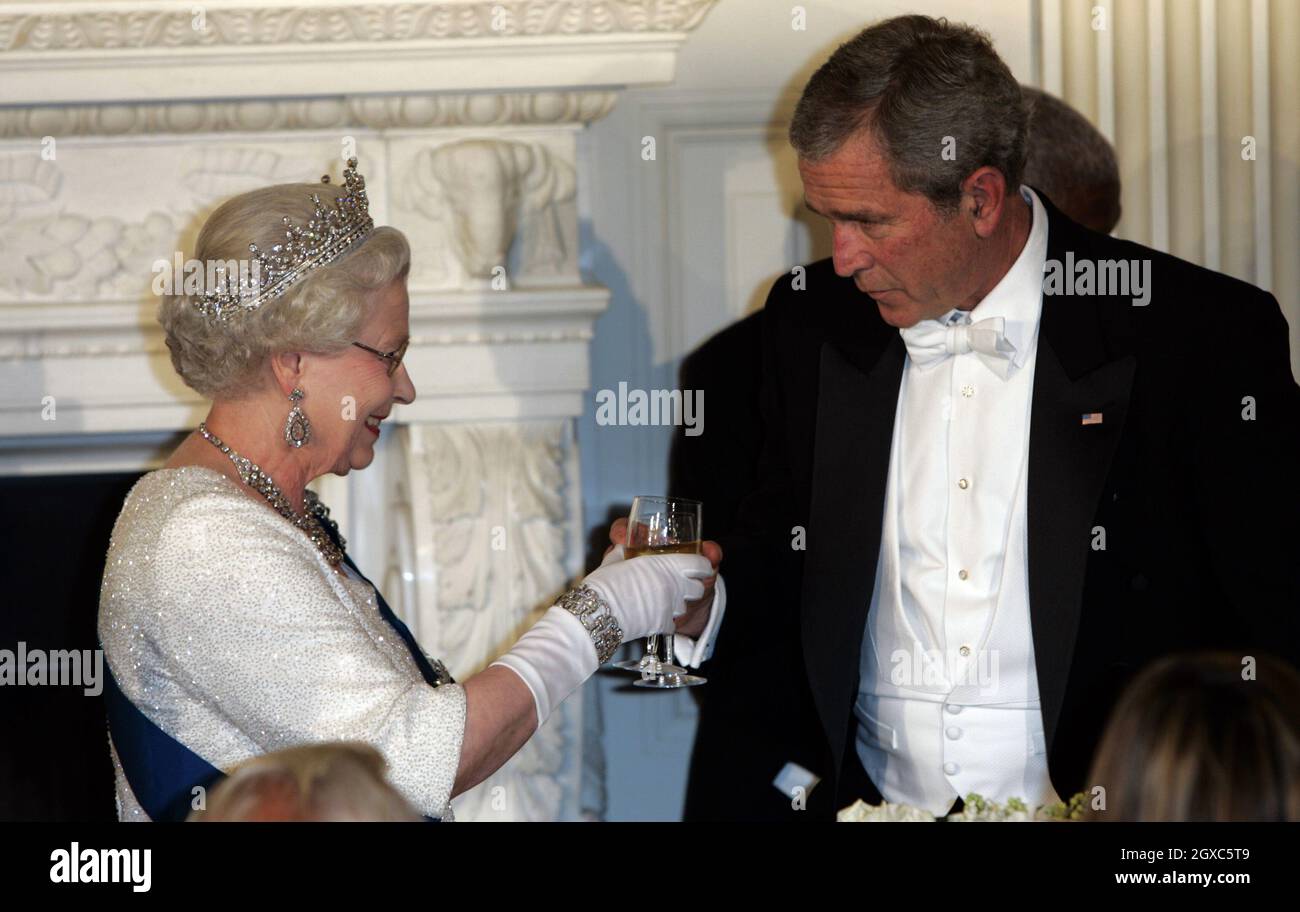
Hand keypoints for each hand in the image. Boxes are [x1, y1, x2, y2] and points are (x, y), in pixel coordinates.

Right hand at [606, 517, 722, 638]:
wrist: (596, 615)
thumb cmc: (604, 585)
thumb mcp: (616, 558)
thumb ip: (626, 550)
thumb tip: (626, 545)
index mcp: (665, 565)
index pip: (700, 563)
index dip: (701, 563)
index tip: (699, 563)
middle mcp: (673, 586)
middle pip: (698, 587)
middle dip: (692, 584)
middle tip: (679, 580)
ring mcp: (670, 607)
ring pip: (686, 604)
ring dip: (678, 601)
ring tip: (662, 597)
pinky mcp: (663, 625)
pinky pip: (672, 621)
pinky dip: (666, 619)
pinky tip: (653, 613)